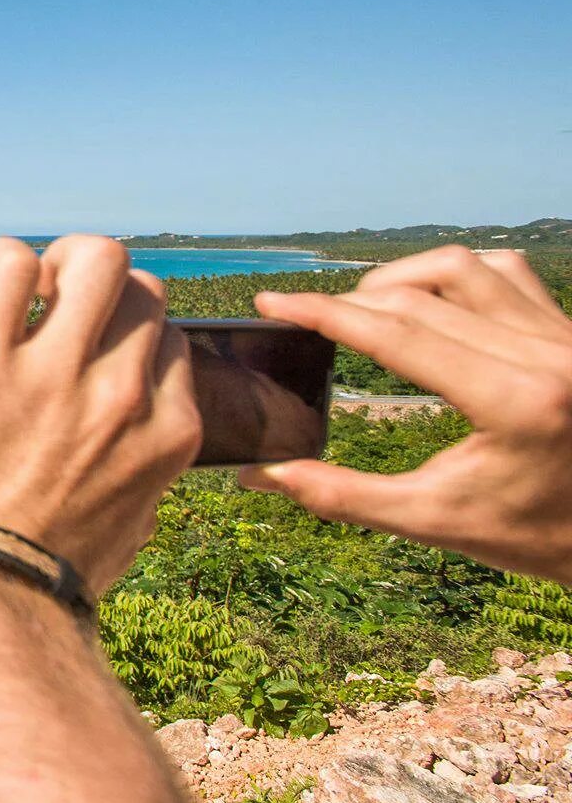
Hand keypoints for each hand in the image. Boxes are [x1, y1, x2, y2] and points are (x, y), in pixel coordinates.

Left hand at [0, 236, 199, 596]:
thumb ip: (145, 482)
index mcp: (168, 433)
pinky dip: (6, 260)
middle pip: (143, 292)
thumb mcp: (130, 529)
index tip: (94, 353)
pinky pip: (12, 264)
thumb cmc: (44, 572)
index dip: (132, 340)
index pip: (173, 343)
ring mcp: (57, 369)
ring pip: (95, 259)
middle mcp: (123, 393)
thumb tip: (144, 468)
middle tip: (61, 307)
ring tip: (32, 285)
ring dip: (65, 260)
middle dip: (106, 290)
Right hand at [240, 246, 571, 582]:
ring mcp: (567, 338)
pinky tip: (431, 300)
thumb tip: (260, 476)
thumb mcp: (437, 520)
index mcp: (515, 403)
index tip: (273, 302)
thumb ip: (342, 496)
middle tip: (306, 316)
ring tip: (366, 305)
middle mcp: (548, 356)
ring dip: (404, 278)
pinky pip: (509, 273)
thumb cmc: (537, 535)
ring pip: (466, 268)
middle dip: (352, 301)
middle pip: (422, 296)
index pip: (397, 334)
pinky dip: (460, 275)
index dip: (324, 313)